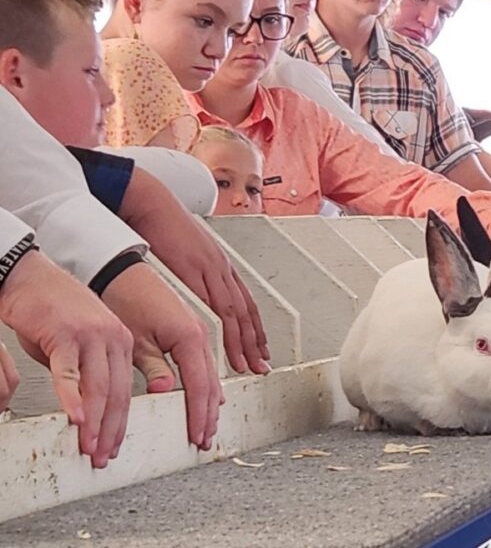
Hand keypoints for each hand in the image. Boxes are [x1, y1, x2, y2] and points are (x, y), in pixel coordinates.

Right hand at [0, 250, 133, 467]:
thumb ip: (87, 372)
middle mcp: (112, 337)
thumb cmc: (52, 310)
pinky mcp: (64, 333)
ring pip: (99, 387)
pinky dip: (73, 398)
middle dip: (111, 430)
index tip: (115, 446)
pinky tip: (73, 418)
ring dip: (94, 422)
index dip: (121, 423)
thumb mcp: (79, 343)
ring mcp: (90, 334)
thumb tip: (86, 407)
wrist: (30, 277)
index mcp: (120, 341)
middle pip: (118, 393)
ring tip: (89, 446)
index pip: (127, 390)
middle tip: (103, 455)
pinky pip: (70, 372)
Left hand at [101, 263, 222, 449]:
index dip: (199, 414)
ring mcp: (197, 332)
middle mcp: (199, 333)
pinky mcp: (190, 331)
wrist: (122, 273)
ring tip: (207, 424)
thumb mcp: (136, 339)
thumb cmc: (127, 300)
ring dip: (210, 402)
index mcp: (190, 336)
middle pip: (211, 382)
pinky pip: (204, 364)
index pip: (200, 385)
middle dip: (209, 414)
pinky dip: (207, 385)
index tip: (198, 434)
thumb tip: (165, 391)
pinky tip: (206, 396)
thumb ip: (154, 367)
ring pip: (211, 375)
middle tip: (205, 438)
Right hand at [121, 169, 269, 373]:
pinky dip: (223, 326)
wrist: (151, 203)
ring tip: (246, 364)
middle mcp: (223, 268)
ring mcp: (213, 268)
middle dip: (255, 341)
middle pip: (247, 311)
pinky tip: (224, 342)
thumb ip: (193, 276)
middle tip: (261, 365)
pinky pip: (216, 302)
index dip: (254, 330)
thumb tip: (195, 295)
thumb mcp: (184, 256)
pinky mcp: (197, 269)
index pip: (245, 304)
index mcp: (221, 265)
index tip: (259, 350)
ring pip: (236, 311)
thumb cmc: (162, 227)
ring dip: (243, 340)